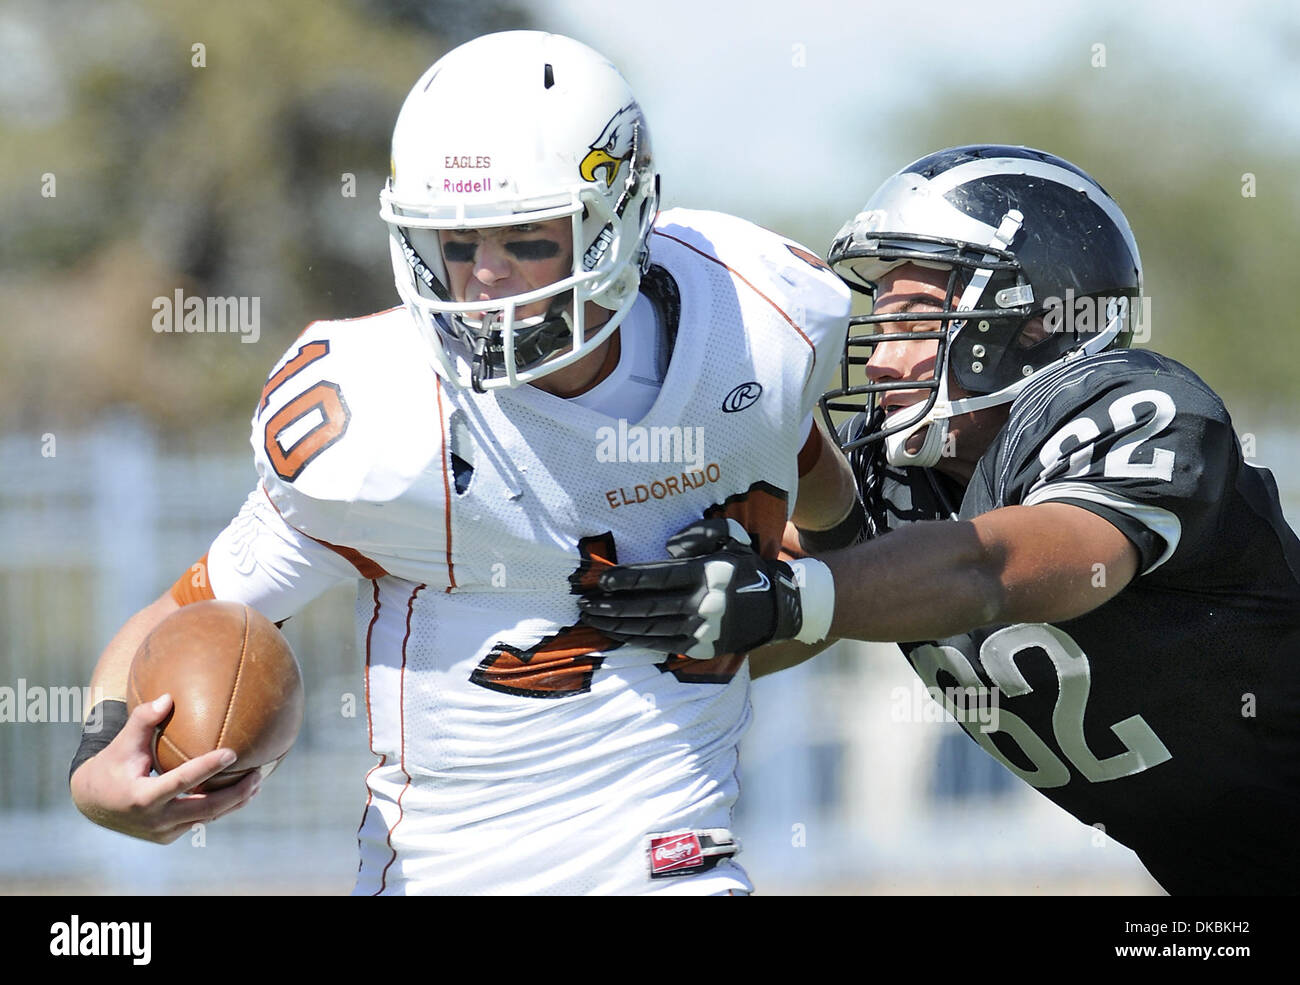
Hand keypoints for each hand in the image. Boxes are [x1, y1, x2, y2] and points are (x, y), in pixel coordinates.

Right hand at [70, 694, 260, 843]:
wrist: (93, 803)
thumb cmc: (113, 764)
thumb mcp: (122, 742)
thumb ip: (143, 719)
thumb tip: (168, 697)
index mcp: (142, 797)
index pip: (181, 782)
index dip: (207, 768)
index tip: (232, 752)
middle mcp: (154, 820)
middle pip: (204, 809)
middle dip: (235, 793)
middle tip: (258, 774)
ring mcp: (162, 833)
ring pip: (207, 818)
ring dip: (235, 802)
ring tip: (258, 782)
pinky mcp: (168, 837)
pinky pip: (200, 821)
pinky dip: (222, 808)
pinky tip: (242, 791)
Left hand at [576, 518, 806, 658]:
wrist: (777, 609)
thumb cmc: (746, 568)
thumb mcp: (731, 538)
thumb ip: (700, 534)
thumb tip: (668, 546)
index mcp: (706, 574)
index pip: (658, 578)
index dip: (627, 579)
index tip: (602, 580)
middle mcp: (701, 604)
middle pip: (646, 607)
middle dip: (612, 605)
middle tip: (584, 603)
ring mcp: (700, 629)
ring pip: (649, 628)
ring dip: (617, 624)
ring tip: (592, 618)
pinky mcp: (700, 647)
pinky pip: (660, 645)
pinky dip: (635, 640)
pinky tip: (615, 634)